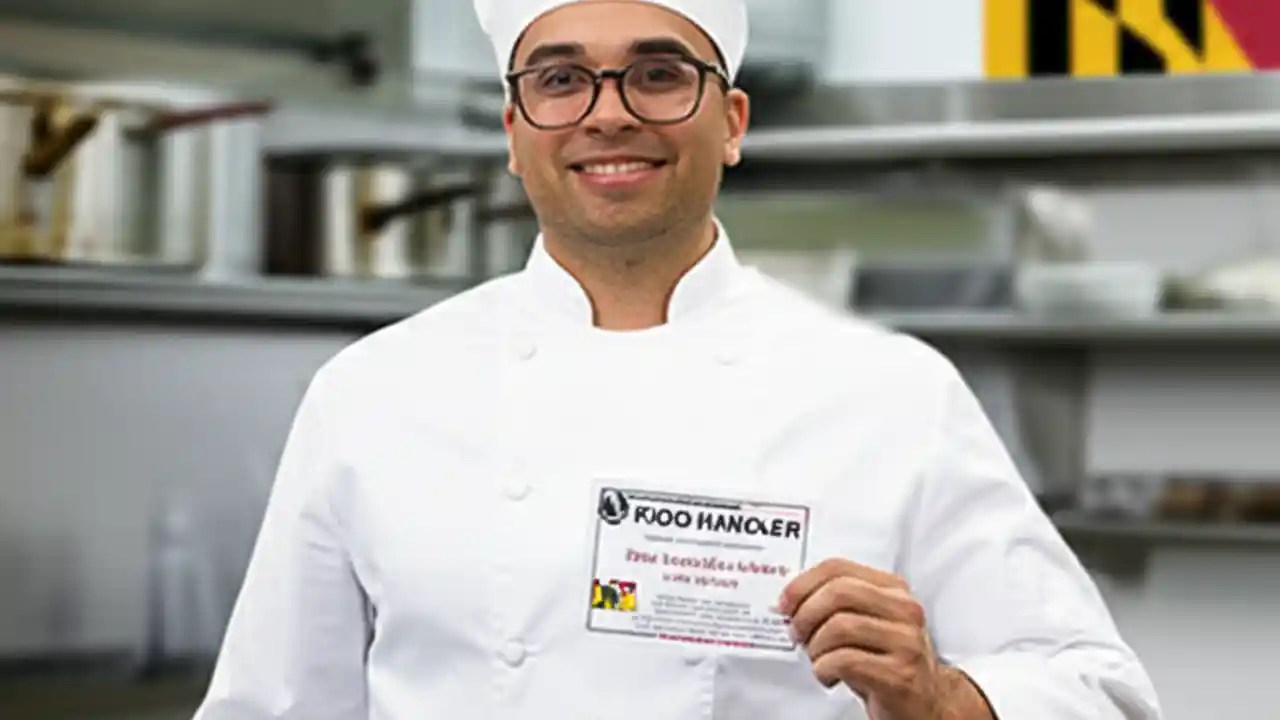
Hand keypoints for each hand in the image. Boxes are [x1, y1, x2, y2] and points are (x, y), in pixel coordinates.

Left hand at [778, 559, 993, 719]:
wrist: (923, 704)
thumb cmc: (885, 662)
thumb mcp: (864, 624)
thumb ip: (836, 606)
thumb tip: (790, 601)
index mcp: (893, 590)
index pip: (838, 568)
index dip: (803, 584)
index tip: (786, 604)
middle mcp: (904, 610)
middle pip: (838, 592)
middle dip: (805, 614)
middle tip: (797, 634)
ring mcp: (906, 641)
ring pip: (840, 626)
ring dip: (816, 647)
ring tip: (818, 659)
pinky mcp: (901, 674)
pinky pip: (846, 660)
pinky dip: (824, 668)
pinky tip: (829, 675)